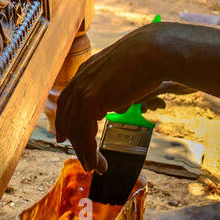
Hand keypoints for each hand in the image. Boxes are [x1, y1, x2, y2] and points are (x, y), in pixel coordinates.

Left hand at [54, 24, 165, 173]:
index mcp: (86, 71)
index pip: (68, 101)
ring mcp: (83, 89)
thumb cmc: (148, 61)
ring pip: (75, 128)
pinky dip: (88, 151)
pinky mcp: (90, 100)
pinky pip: (83, 132)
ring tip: (96, 167)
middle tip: (86, 161)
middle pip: (68, 117)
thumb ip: (117, 92)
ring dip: (84, 152)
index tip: (65, 138)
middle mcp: (80, 79)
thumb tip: (118, 107)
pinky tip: (97, 162)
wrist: (153, 51)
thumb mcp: (126, 77)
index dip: (66, 121)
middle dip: (75, 142)